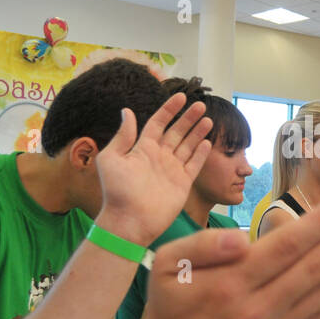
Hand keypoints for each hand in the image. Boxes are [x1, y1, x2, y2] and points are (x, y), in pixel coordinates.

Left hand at [94, 92, 212, 243]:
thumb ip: (123, 135)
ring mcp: (171, 170)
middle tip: (201, 105)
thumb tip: (126, 111)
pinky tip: (207, 142)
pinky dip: (201, 154)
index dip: (169, 109)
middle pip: (177, 132)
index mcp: (142, 149)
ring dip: (198, 132)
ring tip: (208, 119)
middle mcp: (159, 157)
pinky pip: (194, 165)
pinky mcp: (182, 183)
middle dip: (188, 118)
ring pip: (188, 146)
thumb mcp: (112, 159)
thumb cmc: (117, 191)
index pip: (158, 123)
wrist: (129, 221)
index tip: (180, 96)